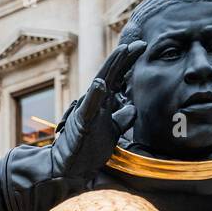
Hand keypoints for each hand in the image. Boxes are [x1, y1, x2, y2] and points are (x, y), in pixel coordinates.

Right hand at [51, 41, 145, 184]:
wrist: (69, 167)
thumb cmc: (88, 149)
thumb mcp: (112, 132)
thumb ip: (122, 119)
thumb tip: (133, 107)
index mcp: (102, 103)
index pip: (117, 77)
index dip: (129, 62)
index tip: (142, 47)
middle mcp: (94, 102)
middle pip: (110, 74)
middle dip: (124, 57)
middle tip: (140, 43)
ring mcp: (87, 110)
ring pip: (100, 84)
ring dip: (111, 66)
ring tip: (123, 51)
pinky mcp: (81, 123)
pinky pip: (88, 108)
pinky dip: (94, 95)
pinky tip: (100, 84)